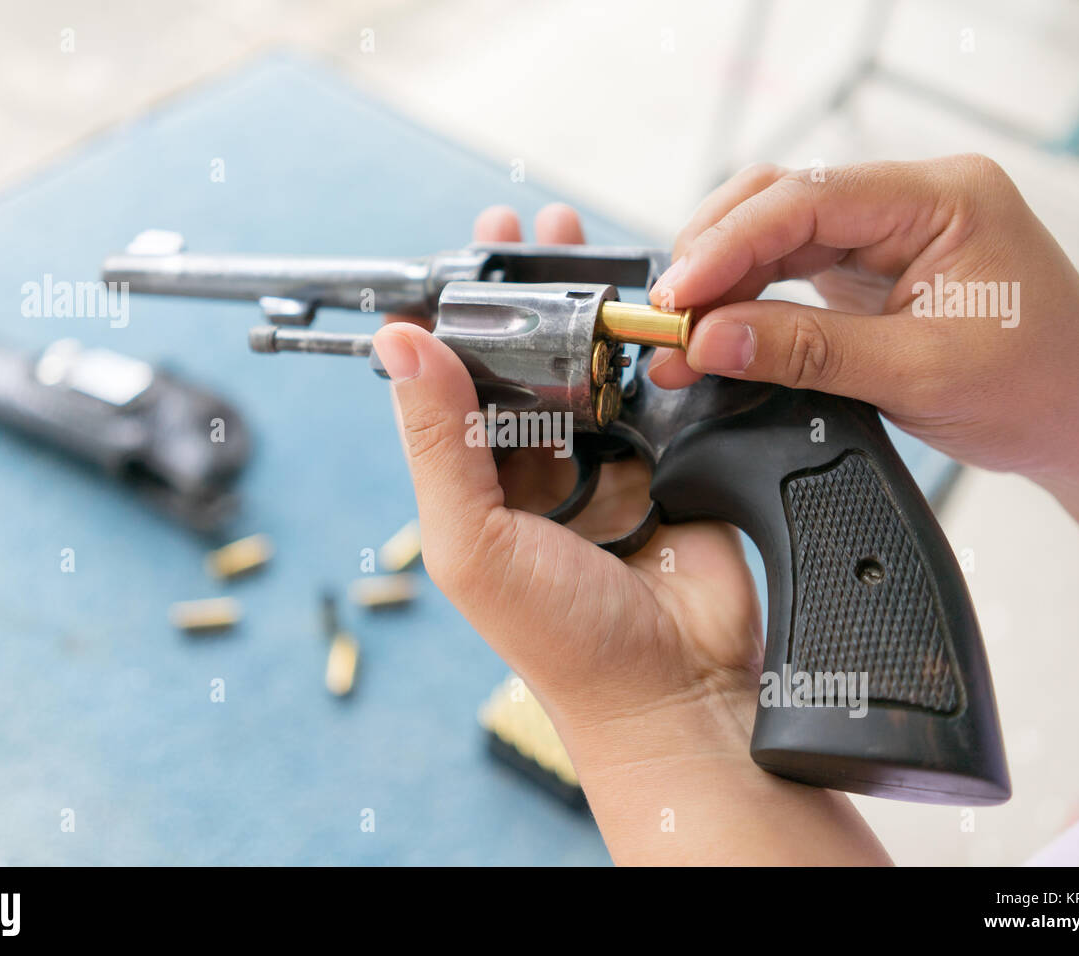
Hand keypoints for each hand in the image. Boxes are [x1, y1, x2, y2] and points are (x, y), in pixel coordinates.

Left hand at [375, 204, 888, 864]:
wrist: (679, 691)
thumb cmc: (564, 641)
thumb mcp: (474, 541)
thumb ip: (438, 441)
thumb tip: (399, 345)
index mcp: (478, 484)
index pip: (454, 385)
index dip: (456, 321)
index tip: (465, 262)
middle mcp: (539, 466)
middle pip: (524, 362)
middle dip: (525, 299)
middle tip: (524, 236)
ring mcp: (608, 460)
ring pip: (590, 365)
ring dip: (586, 309)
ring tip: (577, 248)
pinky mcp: (672, 459)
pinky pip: (655, 387)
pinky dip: (648, 346)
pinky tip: (643, 303)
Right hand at [649, 156, 1078, 598]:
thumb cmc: (1039, 390)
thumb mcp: (916, 372)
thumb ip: (805, 351)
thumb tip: (712, 339)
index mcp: (943, 198)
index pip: (807, 198)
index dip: (728, 244)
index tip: (677, 296)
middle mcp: (912, 202)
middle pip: (781, 203)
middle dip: (713, 257)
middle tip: (664, 317)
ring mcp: (889, 235)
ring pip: (777, 237)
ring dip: (722, 284)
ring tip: (678, 335)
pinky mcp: (872, 271)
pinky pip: (791, 273)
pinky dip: (747, 305)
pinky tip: (714, 333)